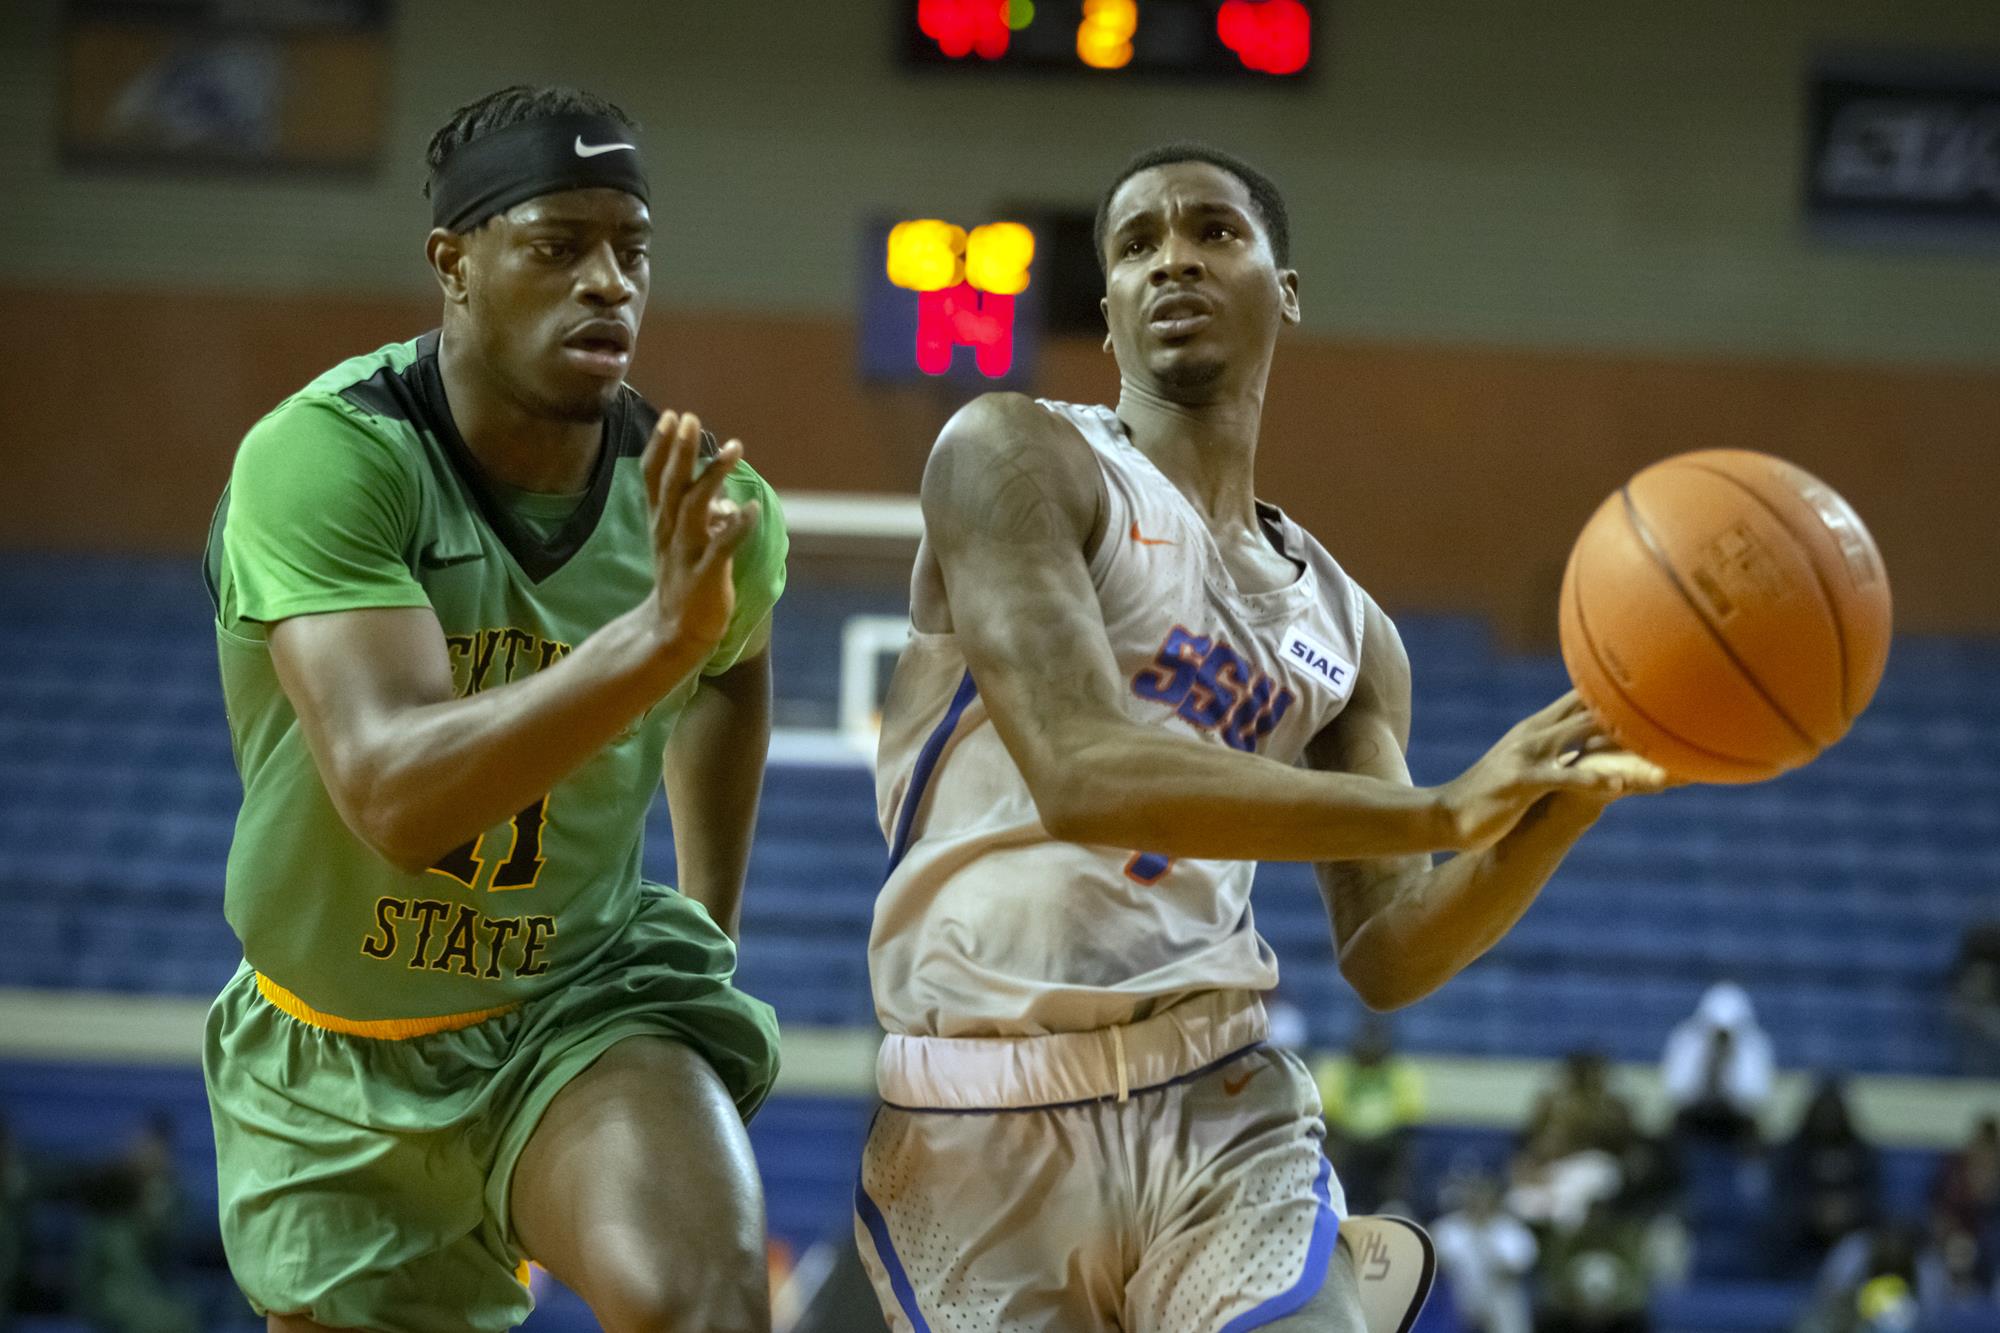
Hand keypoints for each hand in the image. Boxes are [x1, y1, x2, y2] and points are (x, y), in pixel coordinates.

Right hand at [639, 410, 759, 653]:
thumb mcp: (682, 544)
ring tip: (734, 448)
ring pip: (696, 507)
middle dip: (680, 450)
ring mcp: (686, 552)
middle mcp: (669, 532)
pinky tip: (753, 508)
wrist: (673, 632)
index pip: (654, 477)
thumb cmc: (682, 583)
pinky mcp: (706, 574)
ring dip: (714, 476)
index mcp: (660, 522)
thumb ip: (700, 519)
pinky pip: (723, 546)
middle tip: (688, 417)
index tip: (670, 416)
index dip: (660, 446)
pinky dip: (738, 526)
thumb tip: (725, 502)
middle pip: (672, 484)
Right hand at [1439, 692, 1668, 850]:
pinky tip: (1615, 784)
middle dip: (1627, 709)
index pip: (1583, 699)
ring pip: (1579, 737)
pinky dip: (1590, 778)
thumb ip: (1550, 750)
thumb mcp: (1522, 764)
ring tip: (1653, 741)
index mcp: (1537, 728)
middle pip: (1588, 710)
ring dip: (1616, 739)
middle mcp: (1534, 733)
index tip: (1658, 683)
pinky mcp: (1521, 780)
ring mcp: (1526, 754)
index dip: (1617, 692)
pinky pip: (1562, 777)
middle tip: (1672, 701)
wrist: (1445, 813)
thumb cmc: (1489, 793)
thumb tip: (1580, 747)